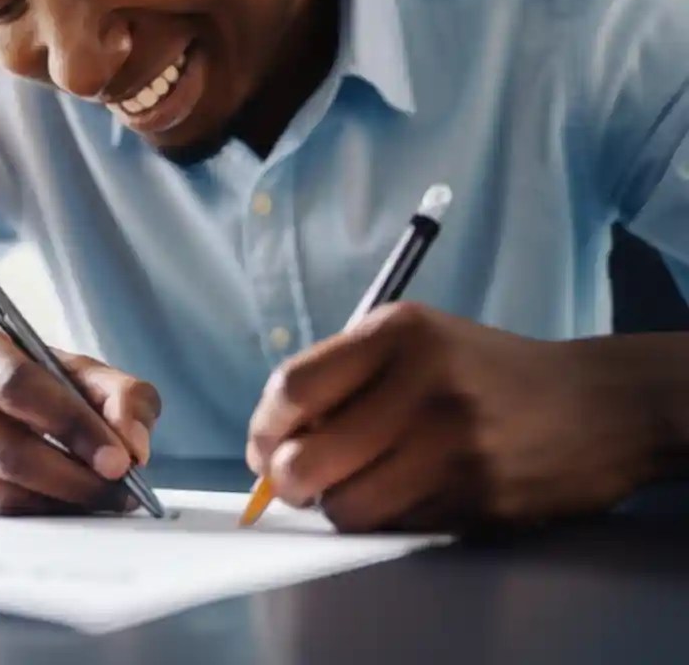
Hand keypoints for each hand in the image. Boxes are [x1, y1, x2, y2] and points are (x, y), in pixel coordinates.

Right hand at [0, 319, 159, 515]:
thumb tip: (134, 448)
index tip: (119, 461)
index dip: (74, 427)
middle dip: (74, 478)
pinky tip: (60, 505)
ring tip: (97, 499)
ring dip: (58, 504)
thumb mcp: (71, 369)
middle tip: (118, 492)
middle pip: (6, 450)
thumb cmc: (21, 378)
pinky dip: (33, 516)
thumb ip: (118, 395)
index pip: (18, 388)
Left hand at [248, 303, 661, 532]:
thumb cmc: (483, 373)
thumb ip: (342, 376)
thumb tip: (271, 438)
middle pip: (304, 461)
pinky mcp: (477, 497)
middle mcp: (421, 384)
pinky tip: (409, 493)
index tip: (263, 447)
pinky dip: (385, 519)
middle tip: (298, 481)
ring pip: (345, 507)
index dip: (262, 428)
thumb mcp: (415, 342)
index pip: (292, 388)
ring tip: (359, 486)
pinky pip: (394, 527)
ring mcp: (452, 445)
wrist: (597, 405)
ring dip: (338, 507)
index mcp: (397, 333)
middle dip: (288, 482)